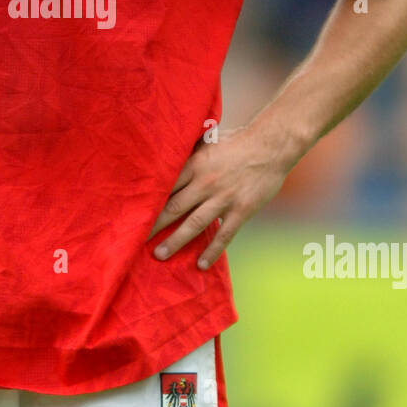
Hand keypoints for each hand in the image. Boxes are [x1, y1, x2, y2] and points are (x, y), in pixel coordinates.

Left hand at [147, 125, 290, 268]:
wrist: (272, 146)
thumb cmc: (238, 140)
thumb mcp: (208, 141)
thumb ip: (189, 152)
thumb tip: (168, 152)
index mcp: (194, 164)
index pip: (165, 186)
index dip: (149, 202)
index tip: (134, 213)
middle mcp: (205, 183)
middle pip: (173, 208)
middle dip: (153, 226)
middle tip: (136, 239)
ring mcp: (223, 199)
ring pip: (194, 224)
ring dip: (175, 241)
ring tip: (159, 255)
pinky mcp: (241, 210)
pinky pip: (224, 235)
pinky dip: (212, 251)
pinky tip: (201, 265)